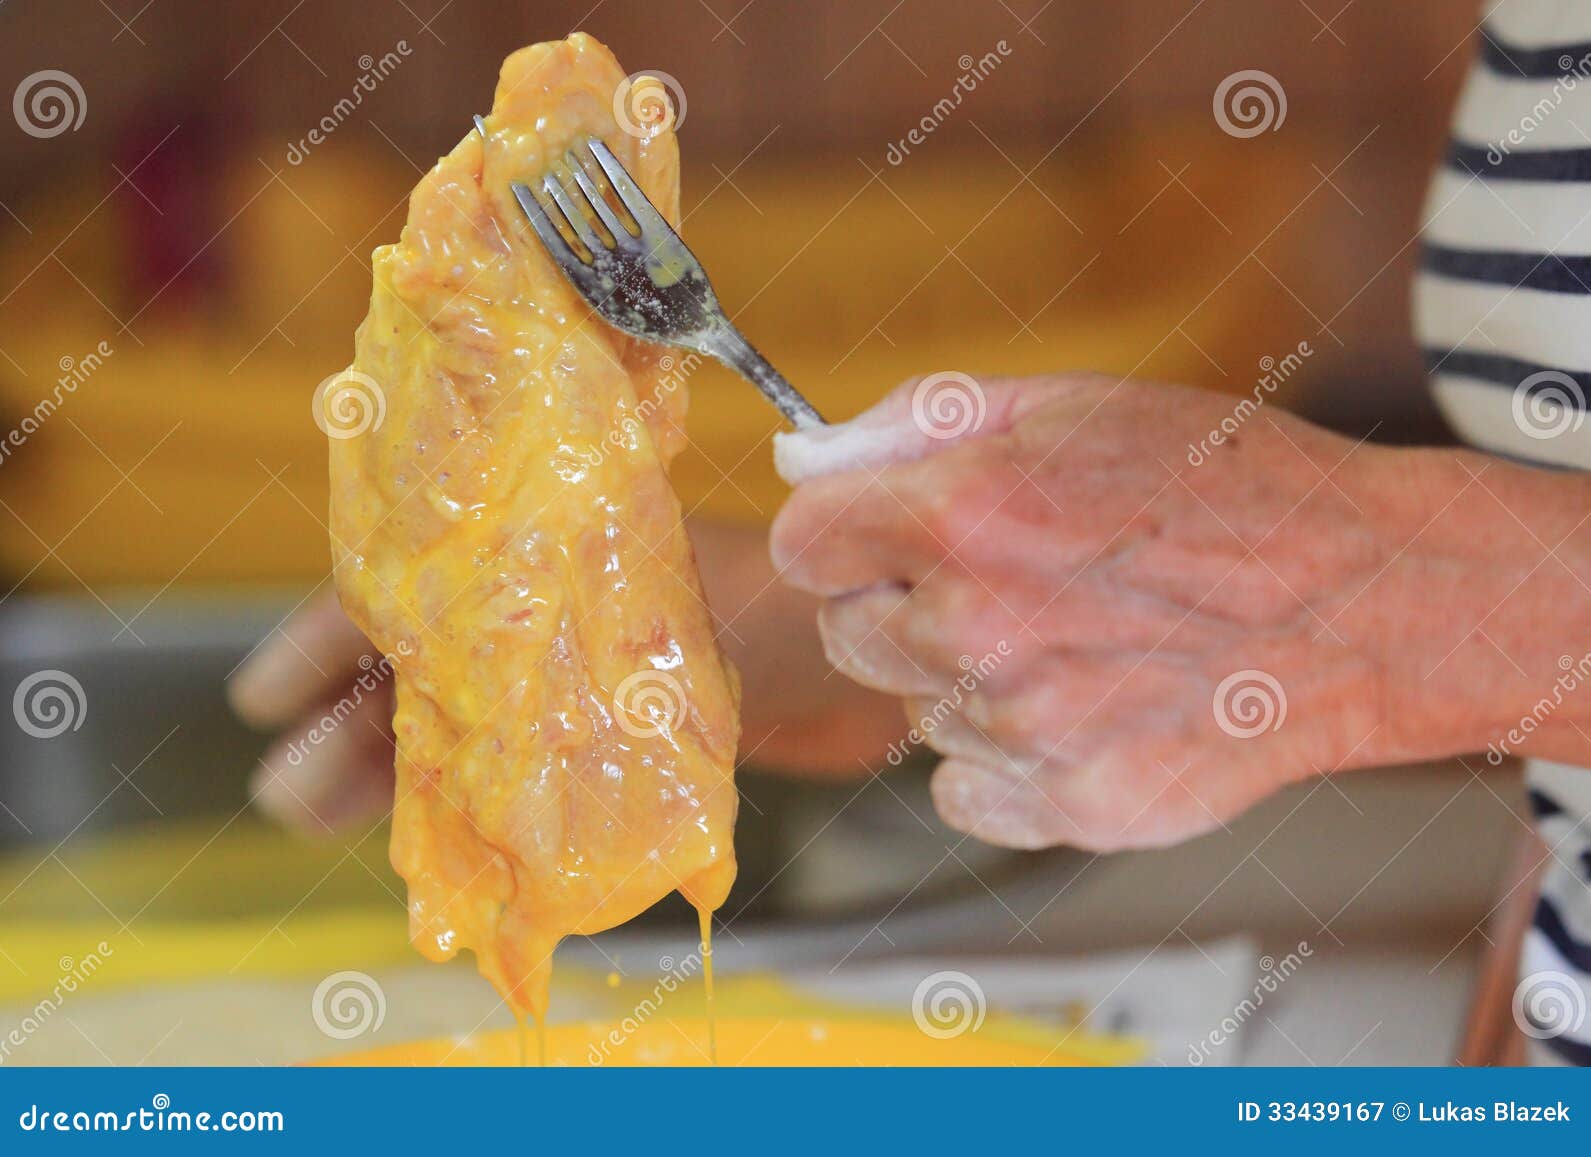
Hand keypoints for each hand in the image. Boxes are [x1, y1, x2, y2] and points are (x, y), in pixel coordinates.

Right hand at [231, 526, 909, 832]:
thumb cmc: (796, 603)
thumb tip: (491, 692)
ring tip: (324, 821)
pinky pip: (531, 776)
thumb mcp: (685, 605)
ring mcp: (588, 676)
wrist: (882, 653)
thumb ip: (597, 635)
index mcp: (555, 551)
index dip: (335, 634)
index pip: (422, 582)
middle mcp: (559, 613)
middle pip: (428, 662)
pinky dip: (485, 813)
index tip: (263, 691)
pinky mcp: (625, 737)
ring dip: (398, 773)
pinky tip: (447, 859)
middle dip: (351, 720)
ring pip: (470, 723)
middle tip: (287, 786)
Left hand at [771, 373, 1590, 850]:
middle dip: (899, 601)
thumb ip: (916, 421)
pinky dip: (1005, 758)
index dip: (843, 532)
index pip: (804, 543)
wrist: (1367, 598)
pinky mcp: (1073, 808)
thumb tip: (803, 453)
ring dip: (965, 676)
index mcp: (965, 513)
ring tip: (1075, 635)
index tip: (883, 532)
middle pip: (845, 632)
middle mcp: (979, 629)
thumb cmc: (1224, 485)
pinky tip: (1083, 706)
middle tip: (1004, 578)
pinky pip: (963, 789)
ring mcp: (1025, 730)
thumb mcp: (1072, 403)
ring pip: (915, 709)